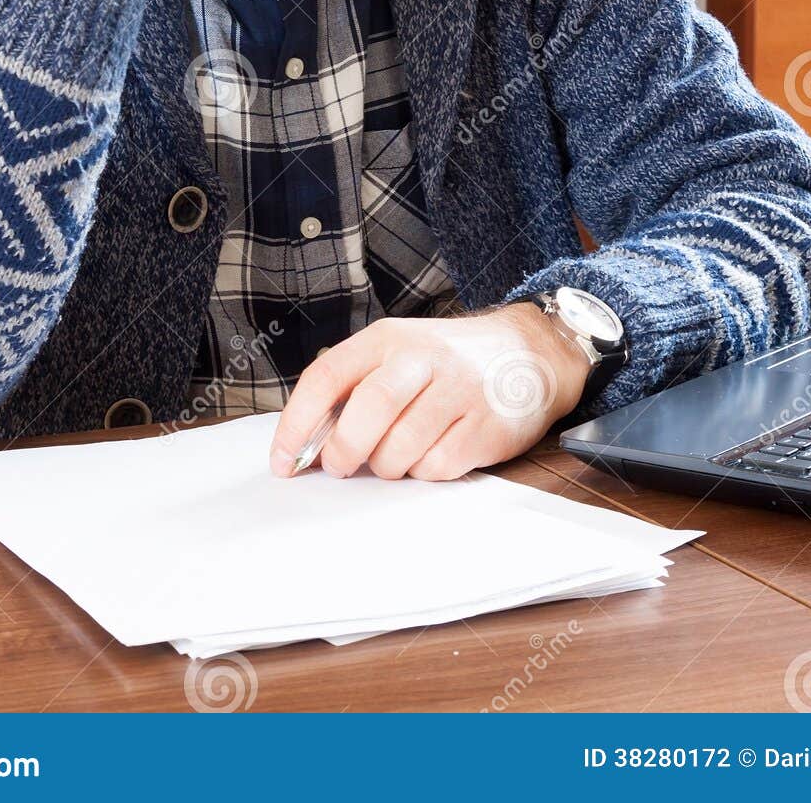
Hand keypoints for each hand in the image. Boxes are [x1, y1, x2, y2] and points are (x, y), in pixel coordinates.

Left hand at [269, 304, 591, 481]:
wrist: (527, 353)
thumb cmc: (446, 361)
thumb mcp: (397, 353)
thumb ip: (353, 388)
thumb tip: (305, 446)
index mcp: (388, 337)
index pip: (327, 376)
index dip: (297, 424)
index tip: (282, 461)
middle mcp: (424, 358)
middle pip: (367, 411)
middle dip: (344, 452)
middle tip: (341, 466)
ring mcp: (459, 391)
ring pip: (400, 450)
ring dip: (388, 466)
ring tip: (397, 454)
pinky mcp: (487, 426)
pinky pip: (437, 468)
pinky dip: (425, 472)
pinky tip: (435, 450)